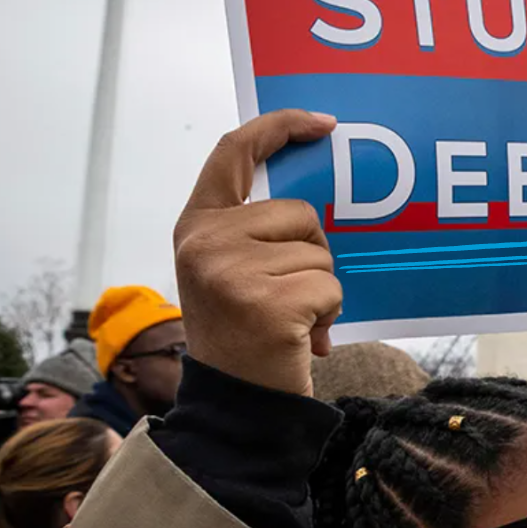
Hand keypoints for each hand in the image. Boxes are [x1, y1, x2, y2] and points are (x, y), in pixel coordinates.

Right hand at [173, 110, 341, 395]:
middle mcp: (205, 242)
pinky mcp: (264, 302)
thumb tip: (320, 185)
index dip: (279, 127)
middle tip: (292, 295)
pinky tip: (300, 339)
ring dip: (321, 289)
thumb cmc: (247, 332)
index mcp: (197, 225)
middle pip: (300, 212)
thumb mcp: (234, 268)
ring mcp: (230, 271)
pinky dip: (328, 315)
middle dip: (314, 252)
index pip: (233, 151)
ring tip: (291, 321)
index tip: (322, 123)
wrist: (237, 403)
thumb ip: (257, 227)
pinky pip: (329, 287)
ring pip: (319, 253)